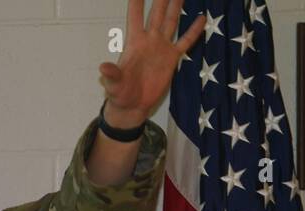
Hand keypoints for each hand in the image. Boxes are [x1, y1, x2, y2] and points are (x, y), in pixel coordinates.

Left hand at [99, 0, 205, 126]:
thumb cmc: (120, 94)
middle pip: (156, 14)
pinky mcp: (172, 58)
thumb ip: (111, 74)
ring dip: (176, 7)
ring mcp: (161, 48)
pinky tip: (201, 18)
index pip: (135, 17)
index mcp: (134, 43)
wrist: (133, 106)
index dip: (137, 2)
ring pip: (171, 22)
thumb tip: (103, 67)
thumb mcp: (114, 85)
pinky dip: (194, 31)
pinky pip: (185, 41)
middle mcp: (149, 41)